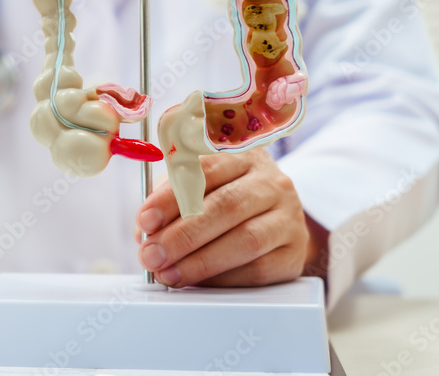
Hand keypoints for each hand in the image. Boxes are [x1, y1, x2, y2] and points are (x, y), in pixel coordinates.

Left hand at [135, 148, 314, 287]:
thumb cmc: (223, 199)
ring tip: (168, 273)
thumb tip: (144, 233)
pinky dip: (224, 278)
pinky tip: (199, 282)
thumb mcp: (195, 187)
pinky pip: (260, 268)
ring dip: (200, 261)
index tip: (145, 220)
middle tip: (151, 255)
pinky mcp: (295, 251)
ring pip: (246, 239)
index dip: (172, 196)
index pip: (205, 170)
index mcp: (241, 155)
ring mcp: (289, 216)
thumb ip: (169, 202)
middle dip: (182, 235)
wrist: (273, 221)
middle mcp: (271, 181)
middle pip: (226, 206)